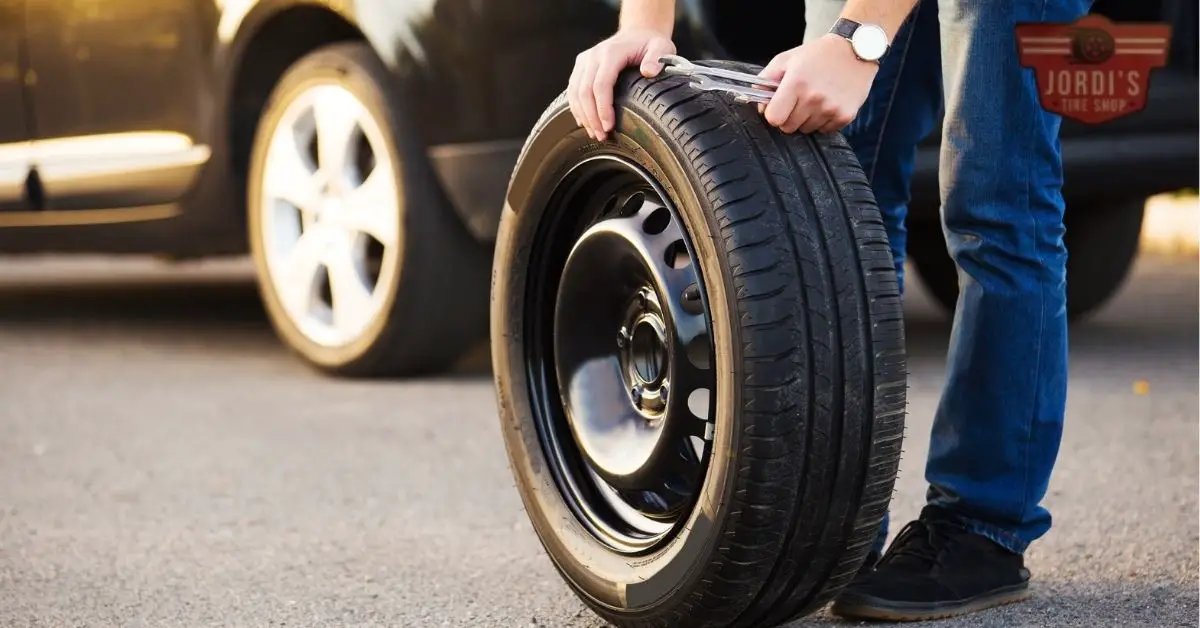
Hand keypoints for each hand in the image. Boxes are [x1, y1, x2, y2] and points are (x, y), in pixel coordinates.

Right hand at [568, 28, 676, 140]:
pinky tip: (584, 122)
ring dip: (583, 115)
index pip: (600, 84)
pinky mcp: (580, 67)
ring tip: (594, 133)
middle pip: (584, 91)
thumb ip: (657, 58)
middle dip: (592, 117)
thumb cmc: (650, 44)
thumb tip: (648, 72)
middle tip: (602, 136)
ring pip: (575, 92)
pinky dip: (576, 108)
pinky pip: (573, 89)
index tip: (609, 126)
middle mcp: (593, 55)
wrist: (638, 33)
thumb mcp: (662, 47)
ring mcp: (585, 60)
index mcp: (611, 52)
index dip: (602, 108)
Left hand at [756, 34, 878, 134]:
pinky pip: (825, 131)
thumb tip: (760, 107)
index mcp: (796, 83)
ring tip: (815, 99)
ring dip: (807, 119)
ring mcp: (831, 109)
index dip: (773, 114)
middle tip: (798, 100)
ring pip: (806, 130)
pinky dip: (824, 121)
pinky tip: (828, 103)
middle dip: (789, 117)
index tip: (778, 106)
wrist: (855, 50)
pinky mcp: (845, 116)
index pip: (774, 118)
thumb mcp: (786, 60)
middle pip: (789, 127)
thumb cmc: (817, 55)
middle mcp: (813, 98)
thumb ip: (765, 81)